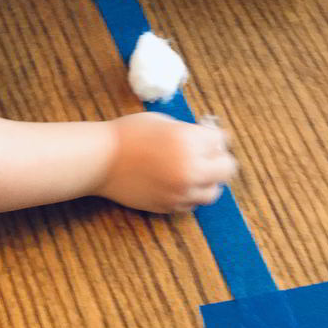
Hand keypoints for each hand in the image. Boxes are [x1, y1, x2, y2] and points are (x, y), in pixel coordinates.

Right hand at [95, 112, 237, 212]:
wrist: (100, 159)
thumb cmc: (127, 134)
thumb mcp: (161, 121)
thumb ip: (188, 131)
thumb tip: (209, 140)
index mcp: (189, 141)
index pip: (222, 141)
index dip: (214, 136)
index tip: (208, 136)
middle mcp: (190, 168)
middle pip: (227, 169)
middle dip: (218, 159)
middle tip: (206, 154)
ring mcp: (181, 191)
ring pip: (213, 191)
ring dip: (207, 180)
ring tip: (191, 171)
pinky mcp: (170, 206)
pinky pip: (193, 204)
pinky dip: (190, 194)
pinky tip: (176, 182)